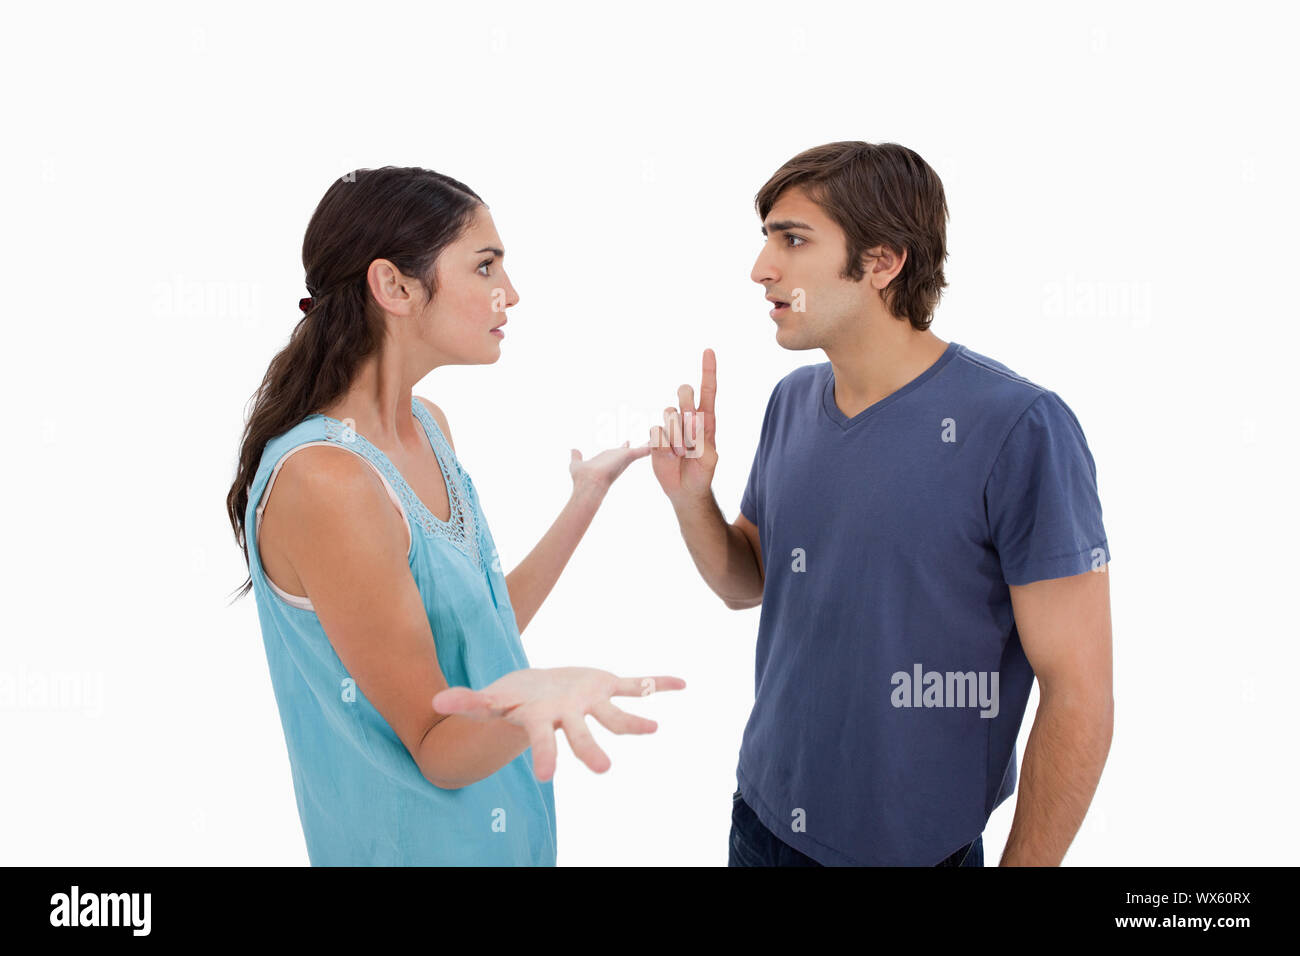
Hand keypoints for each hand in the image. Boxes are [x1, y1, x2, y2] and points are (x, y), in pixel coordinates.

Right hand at [431, 667, 686, 781]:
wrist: (540, 691)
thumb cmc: (515, 699)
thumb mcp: (492, 699)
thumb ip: (466, 702)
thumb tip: (435, 704)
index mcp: (543, 720)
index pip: (543, 740)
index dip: (545, 756)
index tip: (546, 778)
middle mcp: (572, 716)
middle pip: (583, 735)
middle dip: (591, 751)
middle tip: (604, 771)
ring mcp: (593, 703)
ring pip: (616, 713)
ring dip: (635, 720)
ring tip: (654, 729)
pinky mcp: (608, 686)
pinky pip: (637, 684)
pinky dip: (657, 683)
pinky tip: (684, 683)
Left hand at [569, 440, 651, 495]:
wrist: (589, 483)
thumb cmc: (582, 478)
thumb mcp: (577, 464)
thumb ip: (576, 457)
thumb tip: (573, 450)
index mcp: (608, 461)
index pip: (618, 453)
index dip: (623, 447)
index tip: (627, 441)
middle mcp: (618, 460)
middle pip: (632, 451)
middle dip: (640, 446)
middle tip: (650, 440)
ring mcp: (624, 459)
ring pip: (640, 450)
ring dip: (649, 445)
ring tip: (659, 437)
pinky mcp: (628, 456)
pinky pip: (642, 450)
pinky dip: (649, 446)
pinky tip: (658, 442)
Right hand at [649, 348, 718, 503]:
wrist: (685, 489)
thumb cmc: (702, 473)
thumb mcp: (710, 458)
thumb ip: (703, 438)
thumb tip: (693, 418)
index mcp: (706, 420)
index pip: (708, 390)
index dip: (708, 370)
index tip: (708, 351)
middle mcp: (688, 418)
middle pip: (685, 393)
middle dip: (687, 402)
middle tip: (691, 425)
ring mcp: (671, 426)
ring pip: (669, 413)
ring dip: (677, 436)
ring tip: (682, 453)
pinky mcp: (657, 436)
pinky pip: (656, 430)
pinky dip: (664, 444)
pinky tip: (669, 456)